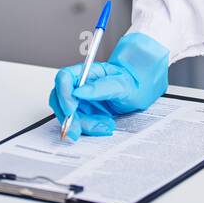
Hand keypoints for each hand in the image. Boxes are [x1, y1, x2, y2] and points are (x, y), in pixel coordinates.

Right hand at [49, 32, 169, 139]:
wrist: (143, 92)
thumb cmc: (134, 82)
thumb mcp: (123, 84)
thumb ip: (101, 87)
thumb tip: (80, 91)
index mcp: (88, 72)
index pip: (64, 78)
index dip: (63, 93)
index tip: (71, 109)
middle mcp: (81, 85)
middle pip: (60, 99)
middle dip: (68, 117)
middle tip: (78, 130)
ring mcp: (81, 100)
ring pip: (68, 115)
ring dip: (83, 125)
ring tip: (105, 126)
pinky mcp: (85, 113)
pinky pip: (79, 123)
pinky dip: (89, 128)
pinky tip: (103, 127)